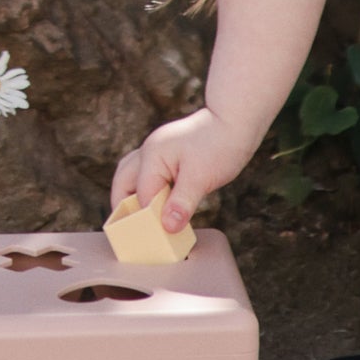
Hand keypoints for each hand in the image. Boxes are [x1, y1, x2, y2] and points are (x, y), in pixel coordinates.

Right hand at [111, 106, 253, 231]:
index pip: (142, 197)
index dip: (149, 219)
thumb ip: (181, 203)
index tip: (159, 238)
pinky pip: (148, 174)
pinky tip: (162, 204)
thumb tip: (167, 228)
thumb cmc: (220, 145)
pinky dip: (150, 191)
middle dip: (126, 208)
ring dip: (135, 198)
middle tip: (137, 231)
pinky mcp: (167, 153)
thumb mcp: (201, 178)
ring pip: (131, 177)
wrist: (236, 120)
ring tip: (146, 221)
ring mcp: (157, 150)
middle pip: (123, 184)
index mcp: (152, 155)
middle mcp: (149, 150)